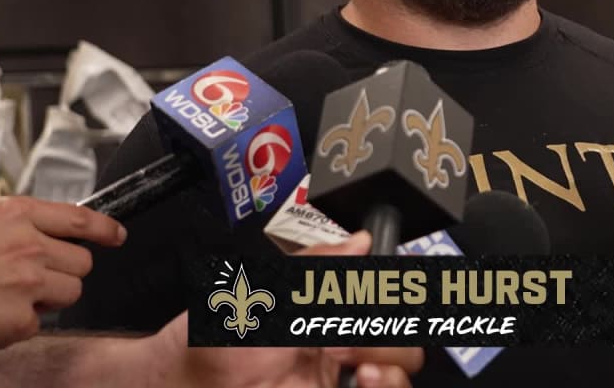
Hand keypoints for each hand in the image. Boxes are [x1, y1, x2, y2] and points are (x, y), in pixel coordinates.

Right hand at [0, 196, 125, 352]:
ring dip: (48, 296)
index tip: (117, 235)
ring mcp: (28, 282)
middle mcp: (29, 245)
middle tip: (31, 276)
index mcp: (16, 215)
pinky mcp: (21, 318)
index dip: (105, 228)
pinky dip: (19, 323)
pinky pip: (39, 322)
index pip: (80, 218)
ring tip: (7, 294)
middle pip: (82, 261)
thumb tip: (47, 227)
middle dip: (64, 270)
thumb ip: (16, 222)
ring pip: (70, 291)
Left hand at [150, 231, 423, 387]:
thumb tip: (361, 240)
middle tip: (354, 329)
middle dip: (392, 329)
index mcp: (327, 314)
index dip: (402, 292)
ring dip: (392, 360)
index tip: (400, 286)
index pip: (385, 299)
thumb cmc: (210, 342)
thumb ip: (315, 266)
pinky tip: (364, 380)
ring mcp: (336, 382)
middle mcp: (338, 349)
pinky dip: (386, 385)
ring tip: (355, 358)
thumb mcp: (265, 290)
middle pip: (403, 338)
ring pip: (400, 373)